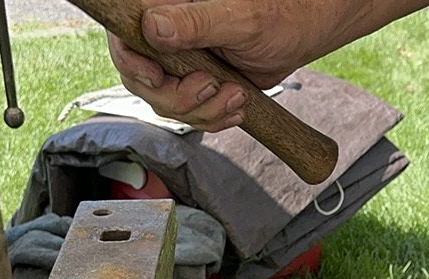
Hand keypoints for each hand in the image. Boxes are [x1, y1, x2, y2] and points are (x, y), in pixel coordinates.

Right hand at [107, 0, 424, 130]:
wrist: (304, 29)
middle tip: (212, 87)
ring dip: (201, 112)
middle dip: (178, 97)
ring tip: (236, 96)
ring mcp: (179, 61)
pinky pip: (188, 113)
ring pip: (165, 103)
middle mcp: (165, 35)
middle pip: (142, 80)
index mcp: (165, 8)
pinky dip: (211, 118)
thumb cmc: (280, 10)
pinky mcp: (196, 82)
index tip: (157, 80)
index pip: (124, 40)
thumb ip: (195, 21)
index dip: (133, 65)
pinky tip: (235, 107)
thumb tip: (155, 28)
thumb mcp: (239, 17)